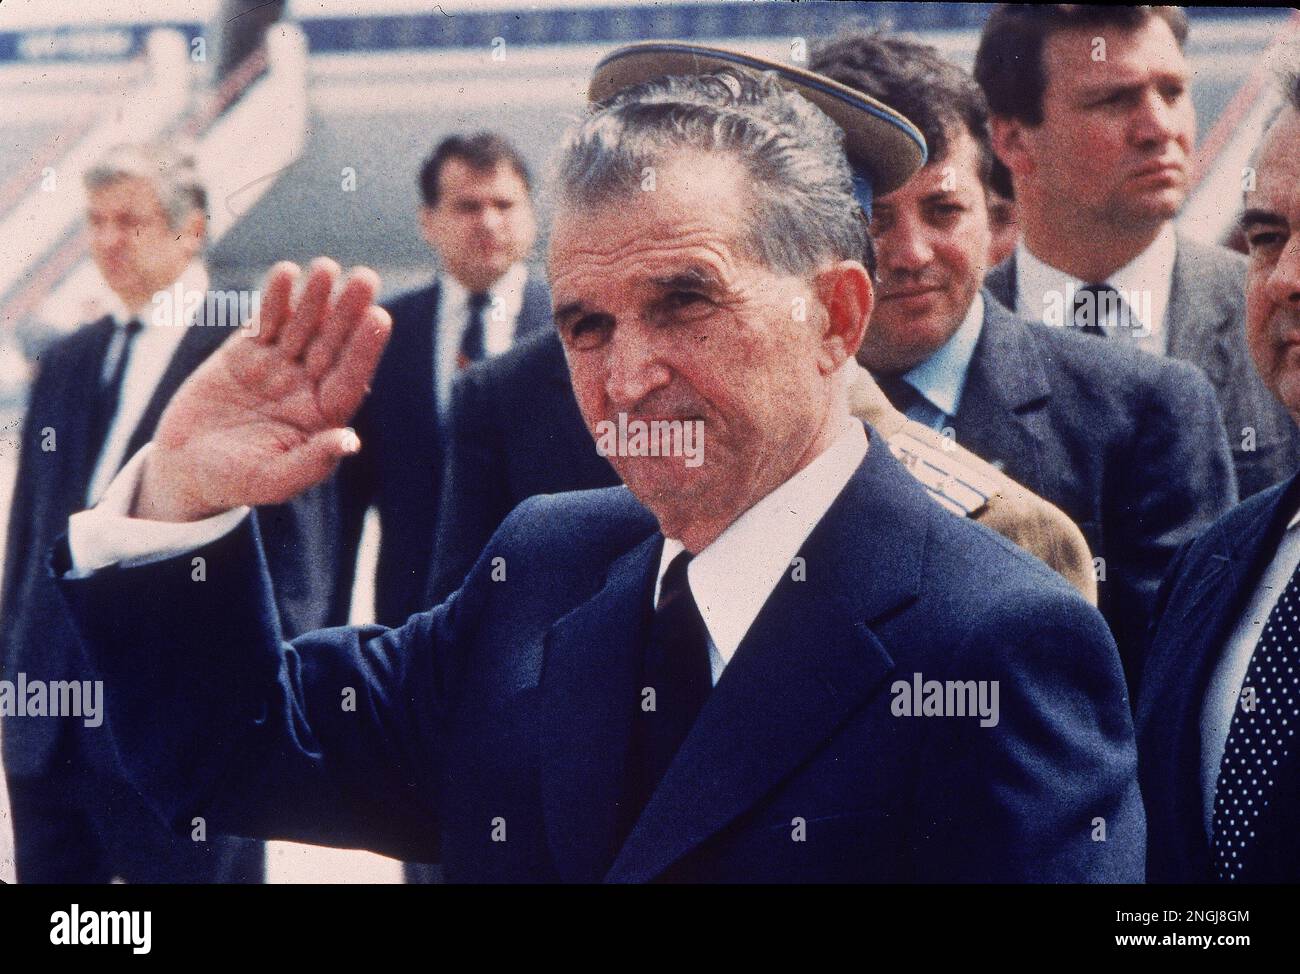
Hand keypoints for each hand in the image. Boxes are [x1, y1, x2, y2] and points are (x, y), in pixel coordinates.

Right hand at [134, 258, 391, 521]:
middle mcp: (307, 387)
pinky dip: (275, 299)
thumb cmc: (235, 482)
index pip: (350, 377)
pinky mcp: (245, 353)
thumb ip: (311, 462)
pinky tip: (286, 273)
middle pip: (332, 344)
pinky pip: (265, 322)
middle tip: (366, 278)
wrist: (184, 469)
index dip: (365, 348)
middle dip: (347, 312)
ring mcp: (278, 367)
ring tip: (325, 267)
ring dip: (314, 297)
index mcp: (323, 417)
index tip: (380, 317)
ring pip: (302, 327)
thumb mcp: (273, 480)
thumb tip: (350, 441)